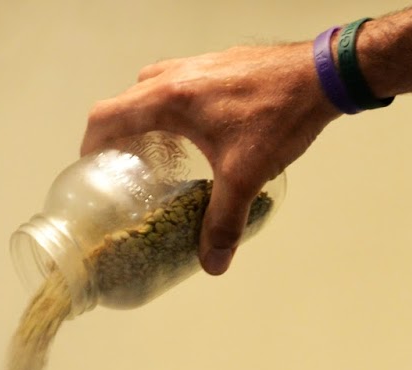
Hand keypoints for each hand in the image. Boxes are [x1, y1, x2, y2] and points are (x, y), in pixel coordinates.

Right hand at [81, 42, 339, 274]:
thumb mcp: (245, 175)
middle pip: (125, 102)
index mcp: (169, 99)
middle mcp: (175, 75)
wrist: (320, 75)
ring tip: (158, 152)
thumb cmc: (278, 115)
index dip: (91, 144)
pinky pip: (178, 83)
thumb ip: (224, 221)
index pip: (107, 116)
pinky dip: (172, 107)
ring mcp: (197, 65)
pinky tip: (197, 134)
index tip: (91, 170)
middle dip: (117, 135)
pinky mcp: (218, 64)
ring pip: (151, 89)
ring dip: (144, 118)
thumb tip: (212, 263)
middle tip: (124, 168)